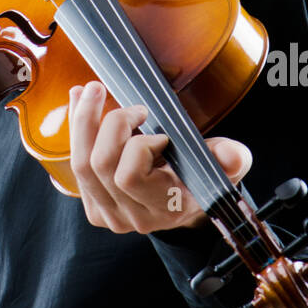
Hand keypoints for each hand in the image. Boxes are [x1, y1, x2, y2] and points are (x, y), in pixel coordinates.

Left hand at [68, 80, 252, 233]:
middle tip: (133, 107)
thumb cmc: (201, 179)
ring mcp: (108, 213)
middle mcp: (130, 217)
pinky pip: (74, 165)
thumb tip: (232, 154)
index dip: (139, 146)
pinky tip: (80, 101)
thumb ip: (230, 160)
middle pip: (99, 165)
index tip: (161, 134)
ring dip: (84, 121)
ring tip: (94, 90)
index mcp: (162, 208)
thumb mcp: (223, 168)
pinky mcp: (92, 205)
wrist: (184, 204)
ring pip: (80, 163)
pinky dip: (76, 129)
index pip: (130, 177)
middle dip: (112, 124)